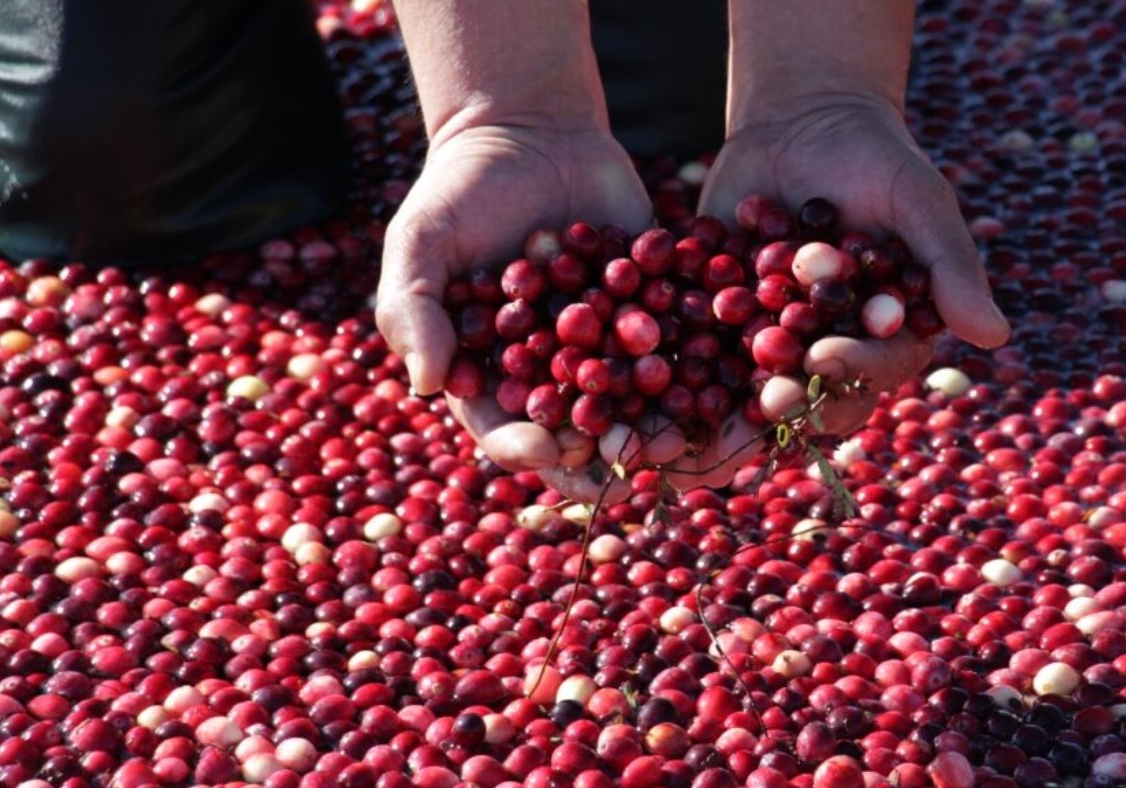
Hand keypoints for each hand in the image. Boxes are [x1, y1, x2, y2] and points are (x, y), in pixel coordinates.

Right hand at [377, 123, 665, 501]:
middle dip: (600, 450)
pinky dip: (689, 364)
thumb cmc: (458, 191)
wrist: (529, 131)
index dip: (523, 445)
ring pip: (630, 397)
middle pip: (574, 428)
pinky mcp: (649, 307)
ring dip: (654, 423)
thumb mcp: (420, 242)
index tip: (546, 449)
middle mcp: (550, 369)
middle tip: (627, 460)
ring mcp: (604, 341)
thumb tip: (424, 384)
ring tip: (679, 436)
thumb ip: (414, 310)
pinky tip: (711, 380)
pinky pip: (671, 343)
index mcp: (490, 371)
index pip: (503, 426)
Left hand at [672, 98, 1008, 487]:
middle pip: (810, 394)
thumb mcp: (919, 203)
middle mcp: (829, 353)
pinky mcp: (720, 326)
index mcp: (886, 338)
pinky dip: (673, 372)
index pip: (875, 366)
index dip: (852, 367)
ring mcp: (772, 344)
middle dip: (786, 404)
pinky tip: (648, 386)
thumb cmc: (880, 159)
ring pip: (749, 390)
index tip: (825, 357)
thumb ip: (950, 267)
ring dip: (724, 414)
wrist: (805, 123)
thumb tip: (997, 336)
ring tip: (704, 427)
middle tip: (762, 405)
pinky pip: (696, 356)